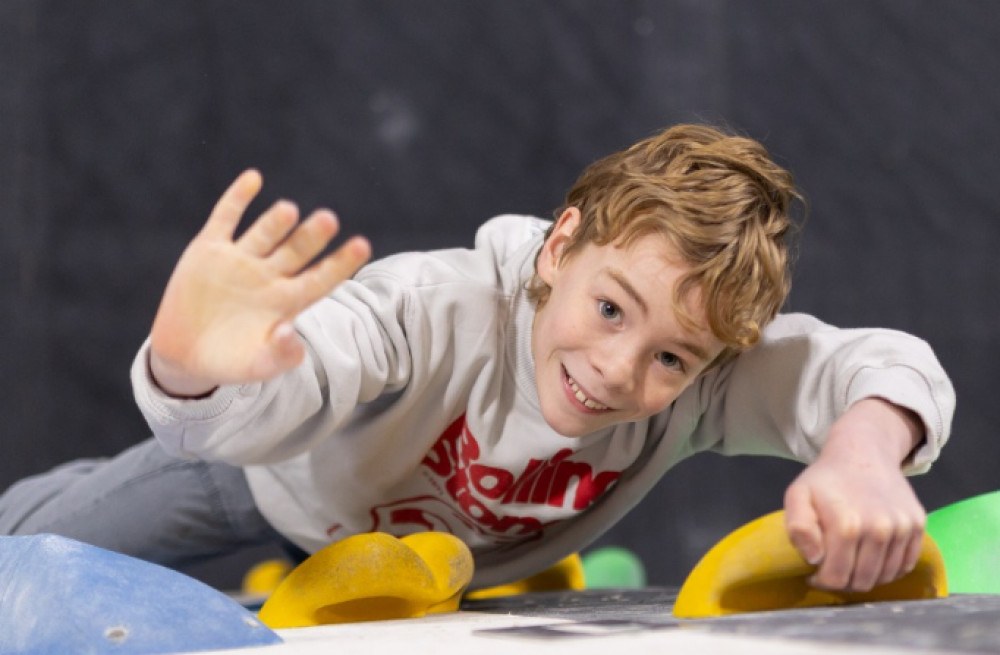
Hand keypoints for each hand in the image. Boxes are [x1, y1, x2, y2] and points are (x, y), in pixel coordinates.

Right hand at [149, 169, 370, 396]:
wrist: (185, 355)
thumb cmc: (232, 362)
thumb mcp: (257, 366)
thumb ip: (280, 355)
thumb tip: (292, 335)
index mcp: (288, 300)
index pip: (322, 277)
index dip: (342, 262)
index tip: (362, 245)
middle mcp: (269, 275)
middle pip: (297, 250)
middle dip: (312, 236)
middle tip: (329, 220)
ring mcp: (240, 260)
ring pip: (266, 233)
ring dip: (277, 221)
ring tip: (289, 210)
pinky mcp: (209, 250)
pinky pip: (226, 218)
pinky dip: (237, 198)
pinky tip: (254, 178)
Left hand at [783, 398, 925, 591]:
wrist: (863, 452)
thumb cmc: (826, 479)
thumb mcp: (798, 495)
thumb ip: (798, 528)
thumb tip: (814, 559)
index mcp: (847, 526)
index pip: (836, 577)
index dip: (822, 581)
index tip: (815, 574)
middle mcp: (880, 530)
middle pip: (862, 582)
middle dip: (843, 582)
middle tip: (833, 568)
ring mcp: (902, 528)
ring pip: (885, 577)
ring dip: (866, 576)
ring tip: (850, 561)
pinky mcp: (918, 524)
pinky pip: (905, 565)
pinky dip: (888, 569)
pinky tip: (871, 557)